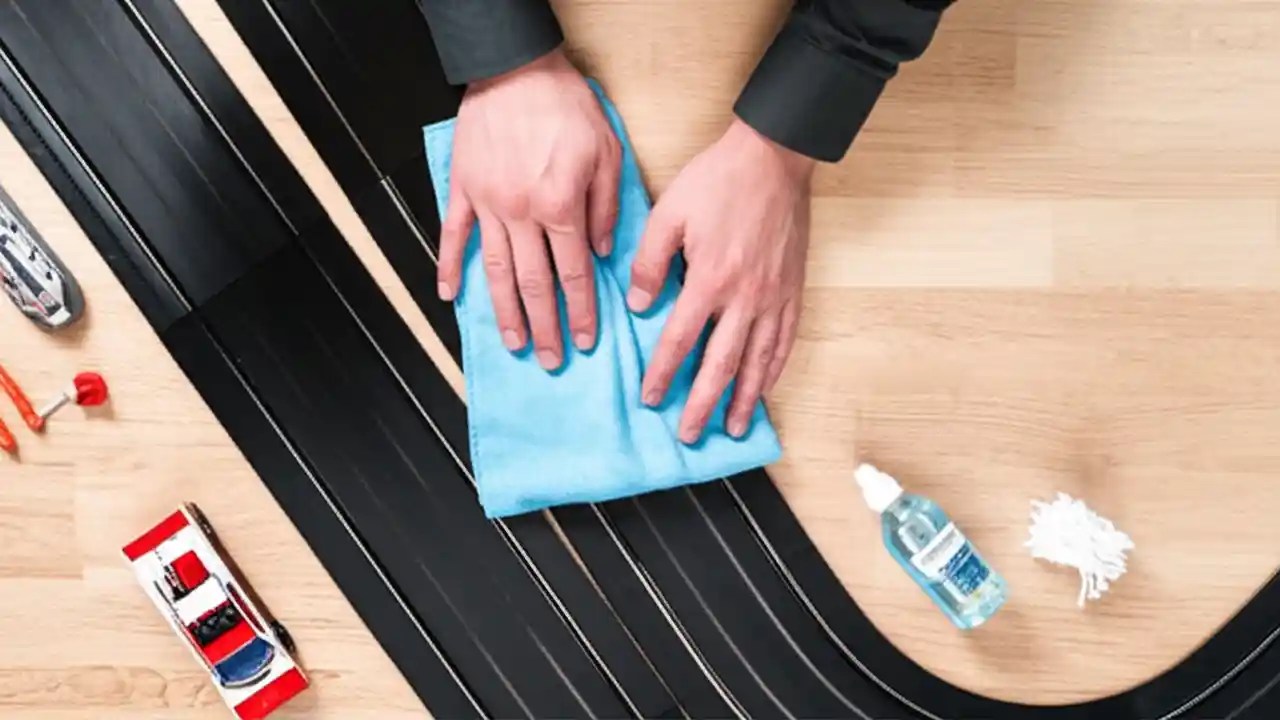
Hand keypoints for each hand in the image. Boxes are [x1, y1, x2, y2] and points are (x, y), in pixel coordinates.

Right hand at [437, 49, 620, 369]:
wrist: (516, 68)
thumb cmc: (567, 106)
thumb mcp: (607, 152)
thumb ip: (605, 208)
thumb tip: (602, 254)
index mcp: (560, 206)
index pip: (573, 274)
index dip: (581, 312)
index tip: (585, 341)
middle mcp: (521, 214)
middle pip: (534, 284)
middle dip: (545, 327)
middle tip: (550, 360)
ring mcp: (487, 205)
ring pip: (494, 271)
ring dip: (504, 312)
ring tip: (512, 344)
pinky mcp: (463, 190)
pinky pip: (453, 237)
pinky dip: (450, 269)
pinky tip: (450, 298)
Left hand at [629, 118, 813, 442]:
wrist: (774, 157)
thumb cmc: (719, 180)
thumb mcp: (668, 212)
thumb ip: (650, 261)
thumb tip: (640, 305)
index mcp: (710, 278)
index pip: (681, 339)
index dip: (664, 373)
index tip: (650, 398)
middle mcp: (745, 296)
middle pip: (721, 364)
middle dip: (703, 403)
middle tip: (690, 435)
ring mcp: (774, 296)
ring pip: (759, 360)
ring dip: (745, 399)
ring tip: (733, 428)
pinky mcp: (793, 289)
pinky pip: (785, 340)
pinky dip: (774, 369)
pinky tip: (766, 388)